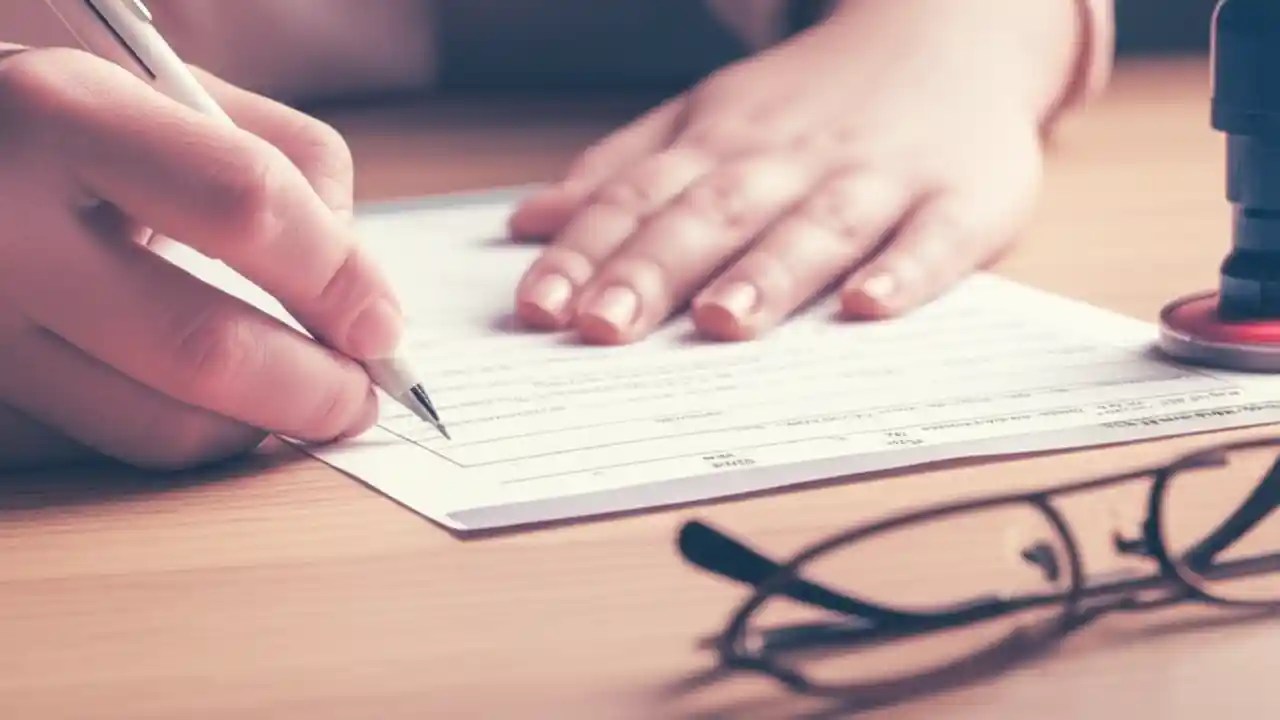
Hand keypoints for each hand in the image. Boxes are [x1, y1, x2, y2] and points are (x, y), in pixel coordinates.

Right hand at [0, 47, 401, 469]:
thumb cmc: (54, 124)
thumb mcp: (155, 88)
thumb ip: (281, 156)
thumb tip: (361, 288)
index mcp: (62, 115)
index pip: (247, 206)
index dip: (339, 277)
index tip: (383, 326)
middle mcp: (0, 229)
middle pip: (205, 349)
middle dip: (315, 391)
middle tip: (357, 398)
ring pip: (154, 427)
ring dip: (253, 429)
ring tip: (287, 402)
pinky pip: (102, 450)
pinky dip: (172, 434)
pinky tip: (186, 399)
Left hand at [509, 0, 1076, 343]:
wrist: (951, 32)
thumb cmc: (813, 99)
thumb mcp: (706, 118)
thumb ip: (623, 171)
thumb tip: (529, 222)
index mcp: (723, 144)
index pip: (641, 200)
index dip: (587, 252)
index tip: (539, 307)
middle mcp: (790, 160)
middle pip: (715, 215)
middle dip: (655, 270)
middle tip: (602, 325)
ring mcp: (876, 178)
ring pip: (816, 226)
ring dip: (767, 274)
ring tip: (722, 319)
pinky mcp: (959, 201)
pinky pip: (934, 238)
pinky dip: (906, 271)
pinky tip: (872, 307)